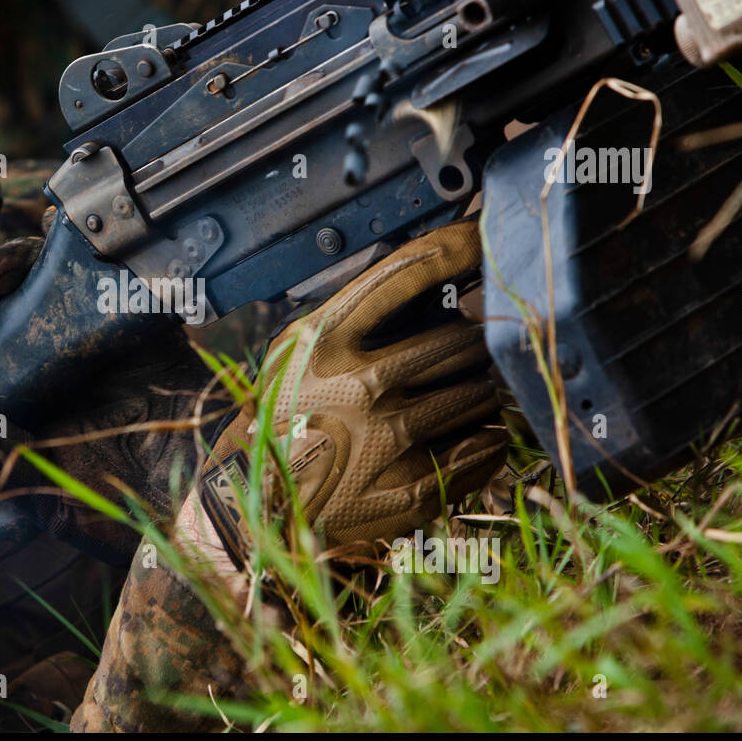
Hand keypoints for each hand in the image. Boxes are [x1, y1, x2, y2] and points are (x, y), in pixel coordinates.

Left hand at [0, 223, 215, 561]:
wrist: (207, 491)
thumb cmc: (126, 505)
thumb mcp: (47, 492)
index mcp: (16, 396)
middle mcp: (46, 356)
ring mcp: (89, 328)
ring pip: (32, 276)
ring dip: (1, 268)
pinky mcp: (133, 305)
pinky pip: (100, 260)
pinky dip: (73, 242)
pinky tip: (50, 236)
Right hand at [196, 219, 507, 568]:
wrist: (257, 503)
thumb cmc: (280, 418)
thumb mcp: (296, 351)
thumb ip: (353, 316)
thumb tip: (435, 284)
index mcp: (327, 343)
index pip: (408, 273)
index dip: (456, 246)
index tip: (481, 236)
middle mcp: (362, 386)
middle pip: (461, 339)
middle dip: (474, 339)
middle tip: (470, 345)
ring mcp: (391, 440)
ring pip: (479, 393)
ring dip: (479, 389)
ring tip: (459, 394)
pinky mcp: (414, 488)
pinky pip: (485, 448)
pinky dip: (484, 437)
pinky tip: (463, 436)